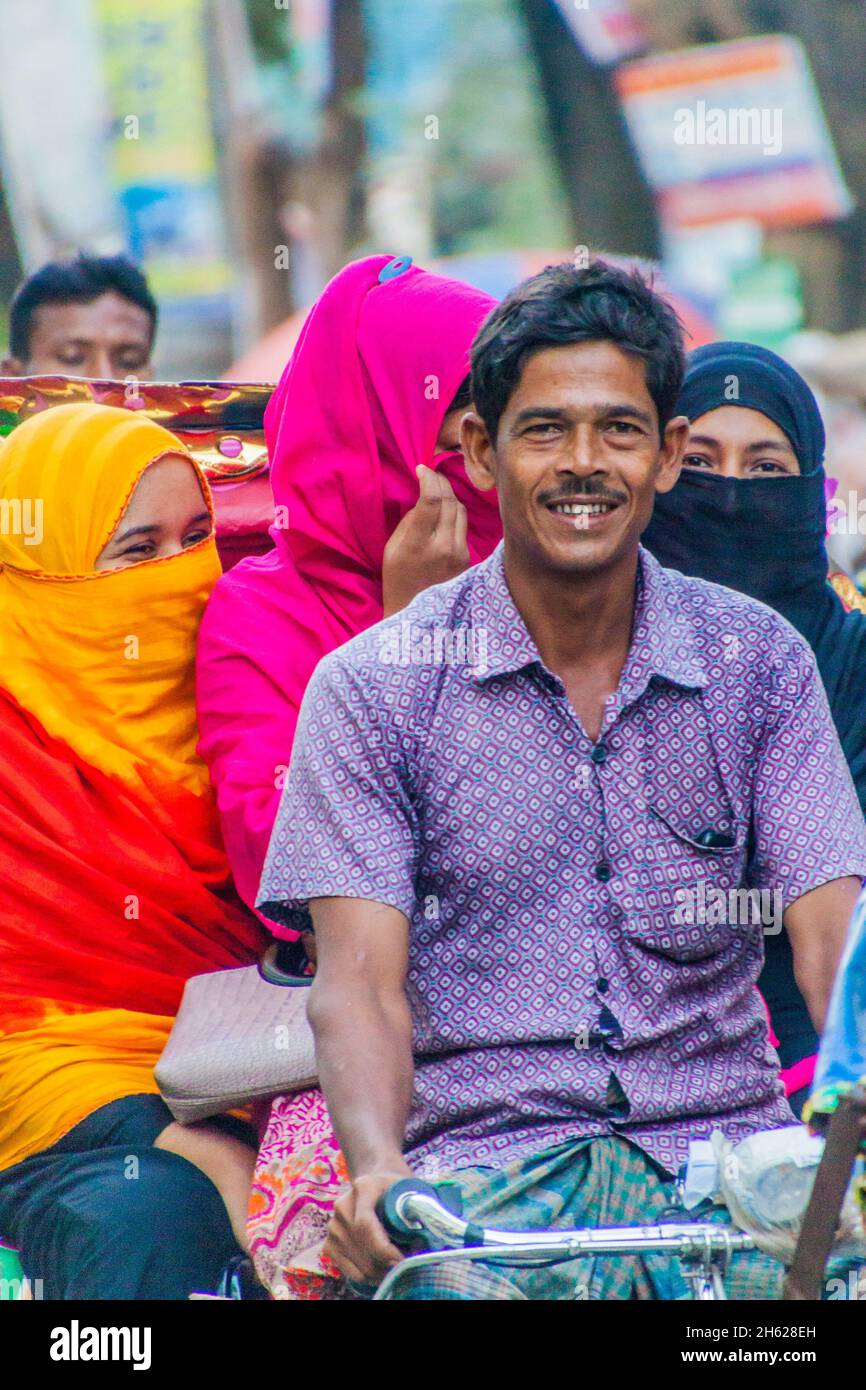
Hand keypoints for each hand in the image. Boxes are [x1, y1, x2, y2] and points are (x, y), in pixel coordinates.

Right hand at [324, 1160, 413, 1285]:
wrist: (375, 1182)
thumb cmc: (395, 1188)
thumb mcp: (408, 1190)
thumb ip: (415, 1211)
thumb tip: (420, 1242)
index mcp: (363, 1187)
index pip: (365, 1225)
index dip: (384, 1249)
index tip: (402, 1259)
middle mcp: (342, 1206)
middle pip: (363, 1248)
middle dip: (387, 1263)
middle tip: (406, 1265)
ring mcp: (333, 1226)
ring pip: (359, 1264)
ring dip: (380, 1271)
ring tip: (396, 1265)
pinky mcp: (329, 1244)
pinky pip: (350, 1271)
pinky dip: (368, 1276)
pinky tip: (382, 1269)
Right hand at [382, 465, 469, 615]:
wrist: (414, 611)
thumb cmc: (397, 576)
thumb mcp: (393, 546)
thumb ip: (411, 519)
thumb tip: (426, 495)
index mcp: (418, 544)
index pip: (431, 500)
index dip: (428, 478)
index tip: (421, 469)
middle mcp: (443, 547)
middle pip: (449, 500)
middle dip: (439, 482)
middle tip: (429, 475)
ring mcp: (459, 554)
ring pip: (460, 510)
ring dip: (449, 496)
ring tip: (436, 492)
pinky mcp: (468, 558)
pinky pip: (463, 526)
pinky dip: (453, 515)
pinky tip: (442, 515)